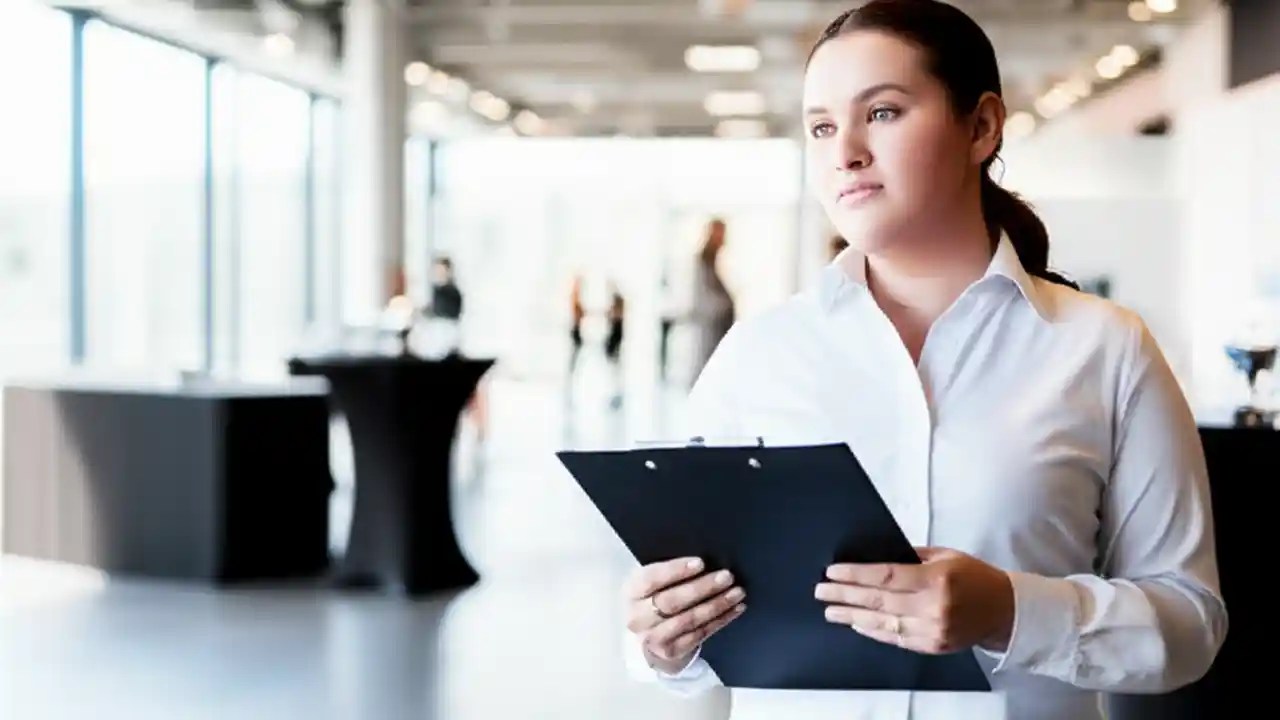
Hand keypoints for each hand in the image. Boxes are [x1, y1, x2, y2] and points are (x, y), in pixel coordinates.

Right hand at [624, 557, 746, 673]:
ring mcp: (653, 637)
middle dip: (703, 587)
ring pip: (689, 619)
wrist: (651, 636)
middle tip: (726, 576)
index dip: (676, 571)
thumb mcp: (654, 583)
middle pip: (672, 601)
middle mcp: (638, 617)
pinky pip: (700, 634)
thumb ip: (670, 573)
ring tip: (737, 592)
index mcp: (632, 592)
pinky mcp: (671, 651)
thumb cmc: (656, 598)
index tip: (700, 563)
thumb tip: (703, 562)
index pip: (651, 579)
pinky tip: (735, 609)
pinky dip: (721, 620)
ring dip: (717, 605)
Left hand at [815, 547, 1013, 654]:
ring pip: (882, 623)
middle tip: (821, 592)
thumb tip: (873, 557)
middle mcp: (932, 606)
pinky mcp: (931, 646)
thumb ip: (911, 557)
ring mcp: (932, 629)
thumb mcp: (945, 555)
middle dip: (845, 595)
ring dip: (852, 616)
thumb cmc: (974, 576)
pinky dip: (873, 631)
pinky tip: (857, 624)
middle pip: (878, 600)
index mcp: (935, 579)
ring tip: (830, 611)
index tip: (832, 572)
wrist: (1004, 611)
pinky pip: (895, 638)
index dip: (855, 574)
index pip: (885, 576)